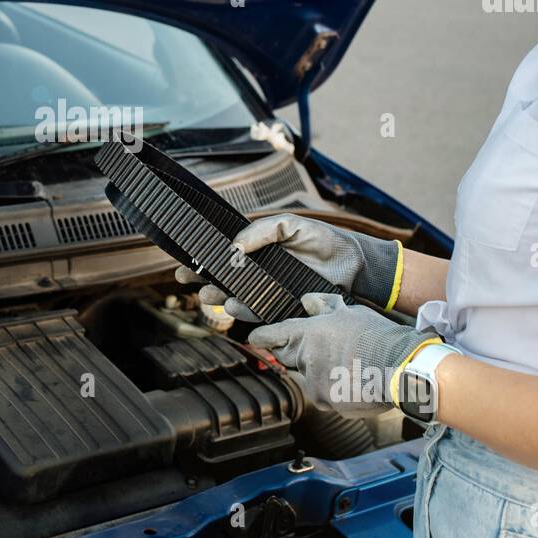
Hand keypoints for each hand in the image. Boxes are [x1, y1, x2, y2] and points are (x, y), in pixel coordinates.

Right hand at [173, 213, 402, 321]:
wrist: (352, 262)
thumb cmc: (322, 239)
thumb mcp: (289, 224)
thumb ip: (261, 231)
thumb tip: (234, 247)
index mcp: (257, 250)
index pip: (223, 255)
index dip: (203, 259)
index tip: (185, 261)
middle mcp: (258, 272)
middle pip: (222, 279)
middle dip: (202, 279)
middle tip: (188, 278)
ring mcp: (268, 291)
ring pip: (235, 298)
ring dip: (219, 297)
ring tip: (212, 295)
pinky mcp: (281, 307)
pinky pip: (258, 312)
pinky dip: (244, 311)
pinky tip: (234, 306)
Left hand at [246, 293, 435, 417]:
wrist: (400, 367)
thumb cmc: (378, 337)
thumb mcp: (351, 314)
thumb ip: (325, 308)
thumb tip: (307, 302)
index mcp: (309, 334)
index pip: (276, 335)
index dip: (264, 336)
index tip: (255, 338)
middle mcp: (307, 359)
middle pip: (291, 358)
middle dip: (301, 355)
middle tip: (325, 352)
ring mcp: (316, 383)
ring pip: (311, 379)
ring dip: (323, 374)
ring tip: (351, 365)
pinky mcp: (328, 402)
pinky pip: (326, 396)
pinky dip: (336, 391)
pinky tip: (355, 381)